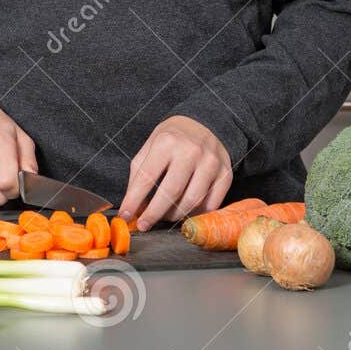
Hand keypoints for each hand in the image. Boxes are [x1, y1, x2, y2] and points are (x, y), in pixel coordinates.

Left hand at [118, 115, 231, 230]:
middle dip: (154, 214)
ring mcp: (211, 163)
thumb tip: (133, 207)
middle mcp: (191, 151)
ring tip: (165, 215)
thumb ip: (139, 175)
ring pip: (191, 202)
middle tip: (144, 225)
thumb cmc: (172, 139)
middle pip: (170, 193)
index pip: (147, 178)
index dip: (134, 201)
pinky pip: (210, 205)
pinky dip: (195, 214)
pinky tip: (185, 210)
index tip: (125, 216)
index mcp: (167, 142)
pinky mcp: (225, 175)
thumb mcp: (150, 146)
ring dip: (174, 215)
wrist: (205, 124)